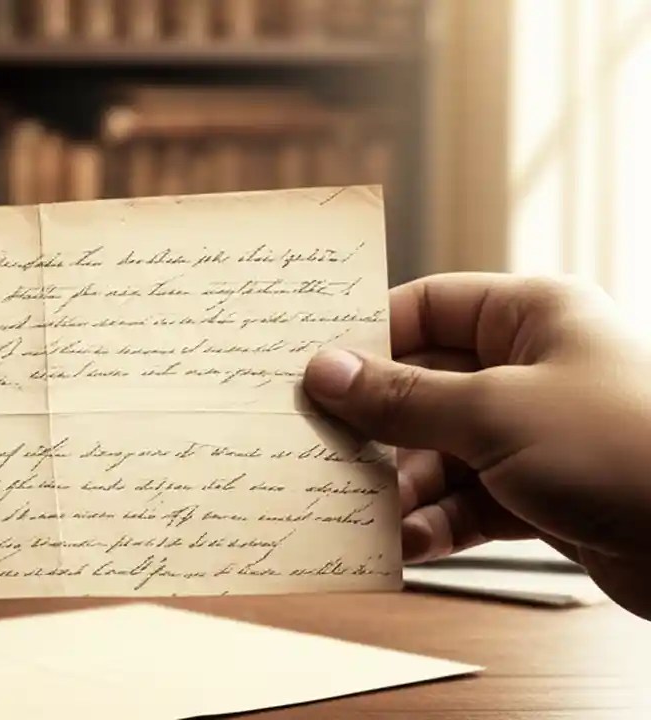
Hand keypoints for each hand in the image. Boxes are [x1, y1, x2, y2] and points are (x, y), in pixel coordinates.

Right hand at [302, 273, 650, 619]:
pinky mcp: (541, 494)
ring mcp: (535, 434)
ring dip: (401, 485)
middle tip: (318, 449)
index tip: (311, 372)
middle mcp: (531, 368)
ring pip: (439, 450)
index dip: (366, 337)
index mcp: (531, 316)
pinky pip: (466, 500)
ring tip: (363, 512)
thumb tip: (324, 371)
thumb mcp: (495, 413)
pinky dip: (435, 522)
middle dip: (375, 425)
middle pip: (423, 386)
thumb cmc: (622, 449)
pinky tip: (407, 543)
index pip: (426, 308)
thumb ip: (401, 397)